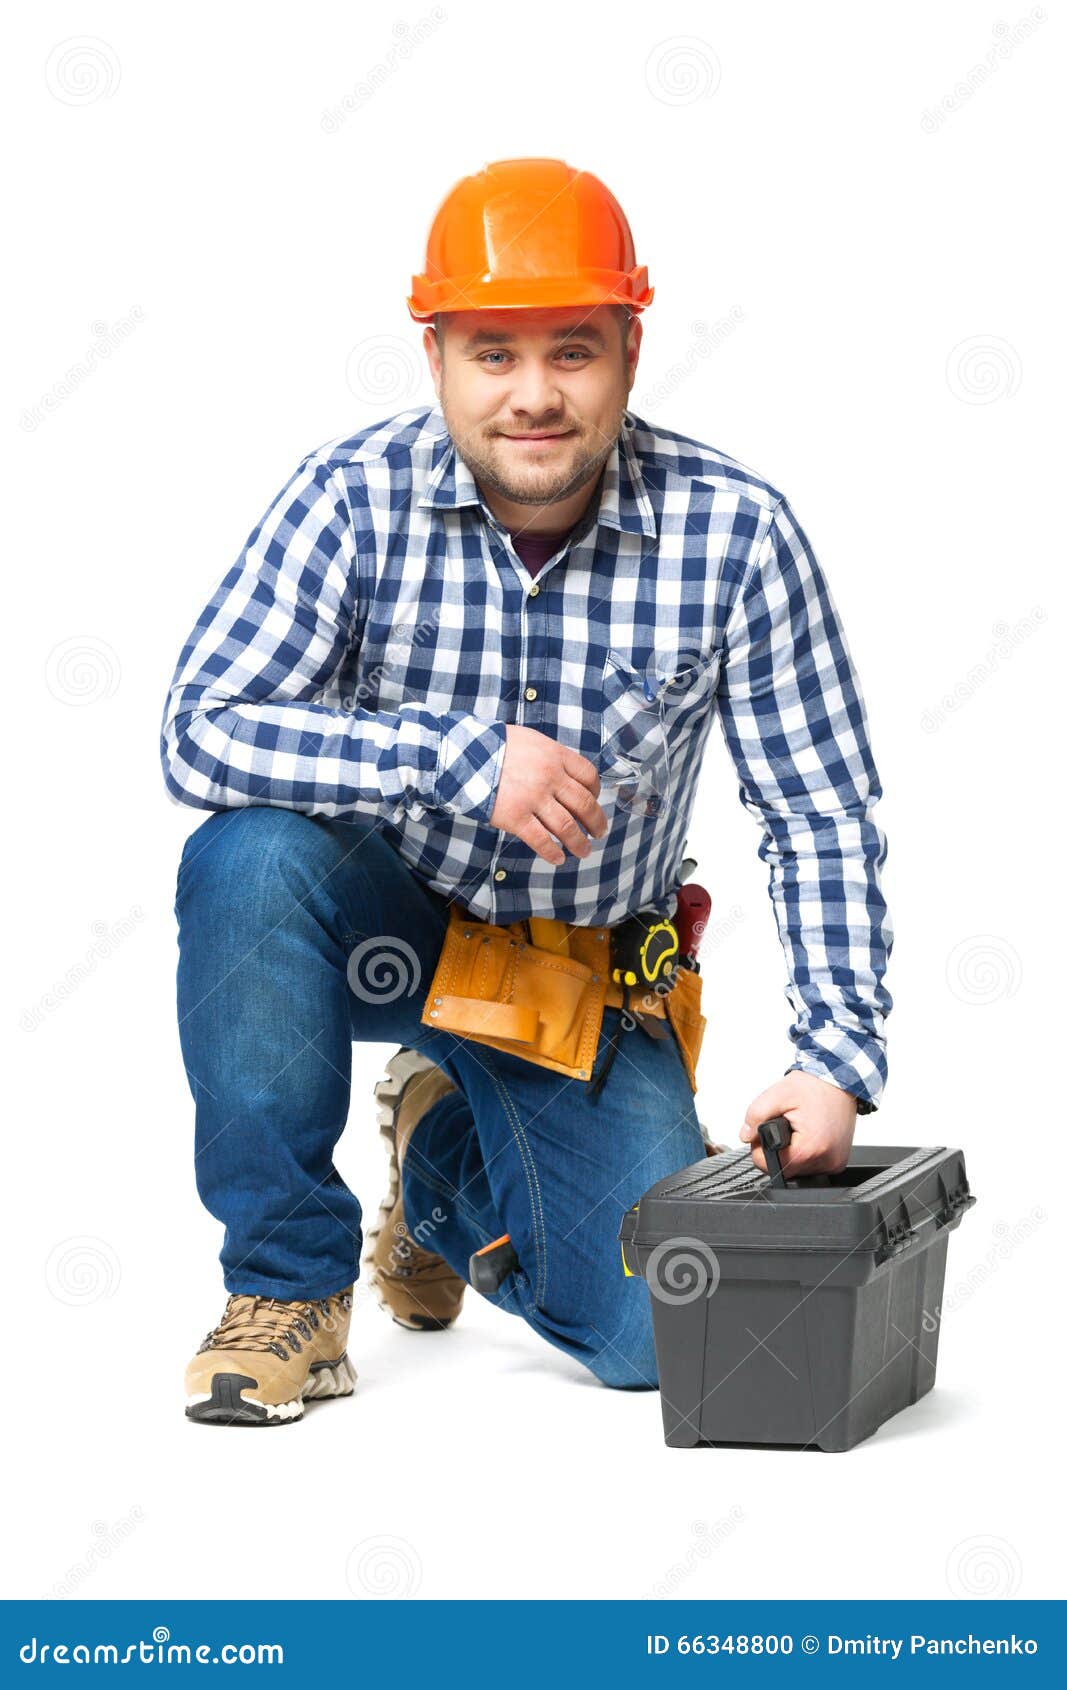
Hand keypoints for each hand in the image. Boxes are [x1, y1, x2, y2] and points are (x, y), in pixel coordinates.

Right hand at [489, 725, 608, 864]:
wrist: (464, 755)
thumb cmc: (494, 746)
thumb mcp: (530, 740)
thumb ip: (549, 755)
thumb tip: (564, 773)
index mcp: (555, 755)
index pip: (588, 775)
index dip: (596, 791)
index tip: (595, 800)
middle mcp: (550, 777)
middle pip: (584, 804)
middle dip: (596, 822)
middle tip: (599, 832)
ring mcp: (533, 799)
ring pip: (567, 826)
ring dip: (579, 842)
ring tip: (584, 851)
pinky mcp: (516, 818)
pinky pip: (541, 840)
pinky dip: (552, 852)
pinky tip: (558, 858)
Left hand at [740, 1070, 857, 1176]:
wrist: (840, 1082)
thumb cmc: (814, 1086)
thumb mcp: (778, 1094)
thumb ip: (755, 1115)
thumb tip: (745, 1135)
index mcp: (809, 1148)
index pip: (771, 1167)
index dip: (761, 1151)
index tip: (767, 1134)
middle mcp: (826, 1160)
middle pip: (785, 1170)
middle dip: (778, 1150)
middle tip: (785, 1126)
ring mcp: (834, 1163)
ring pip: (799, 1169)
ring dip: (793, 1152)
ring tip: (798, 1128)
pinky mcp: (837, 1161)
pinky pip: (813, 1165)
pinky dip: (806, 1152)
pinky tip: (809, 1134)